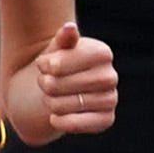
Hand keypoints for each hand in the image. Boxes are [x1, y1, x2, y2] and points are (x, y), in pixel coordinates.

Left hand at [36, 21, 117, 136]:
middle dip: (44, 84)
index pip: (57, 66)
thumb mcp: (59, 48)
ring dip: (49, 102)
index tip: (43, 64)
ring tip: (53, 96)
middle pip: (56, 86)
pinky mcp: (106, 119)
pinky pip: (73, 125)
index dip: (44, 66)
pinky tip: (56, 115)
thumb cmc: (61, 63)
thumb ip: (63, 39)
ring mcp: (110, 99)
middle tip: (46, 82)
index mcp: (102, 53)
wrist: (67, 89)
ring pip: (60, 105)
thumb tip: (69, 28)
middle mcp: (110, 76)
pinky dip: (58, 121)